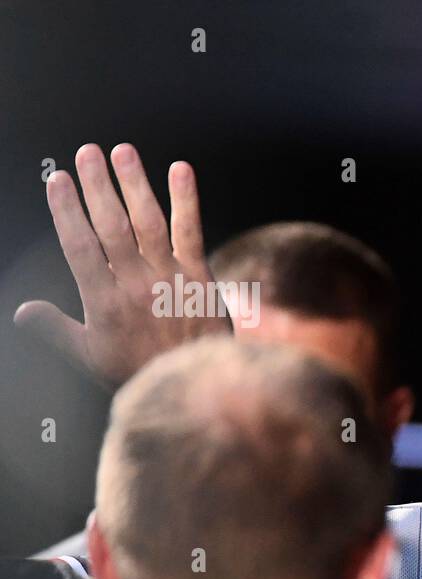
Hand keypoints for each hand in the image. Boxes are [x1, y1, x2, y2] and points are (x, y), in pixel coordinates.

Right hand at [14, 143, 230, 386]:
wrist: (194, 385)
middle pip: (112, 225)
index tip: (58, 181)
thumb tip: (22, 310)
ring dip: (134, 184)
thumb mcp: (89, 356)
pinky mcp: (200, 277)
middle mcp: (135, 283)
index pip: (79, 246)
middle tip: (87, 153)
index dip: (67, 210)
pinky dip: (186, 200)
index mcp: (104, 300)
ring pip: (148, 222)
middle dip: (97, 186)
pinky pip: (191, 231)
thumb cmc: (139, 370)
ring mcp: (170, 277)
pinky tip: (180, 170)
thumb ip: (55, 329)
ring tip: (122, 152)